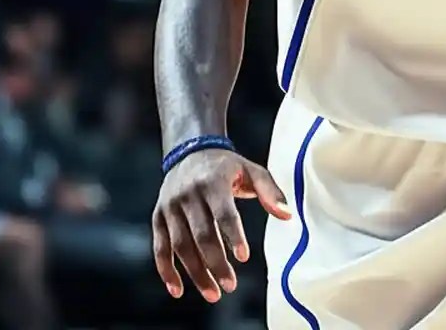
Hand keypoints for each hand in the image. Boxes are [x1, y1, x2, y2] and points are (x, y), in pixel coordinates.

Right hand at [152, 149, 291, 301]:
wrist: (190, 152)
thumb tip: (287, 215)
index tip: (244, 257)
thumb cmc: (227, 166)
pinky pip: (160, 247)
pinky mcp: (158, 217)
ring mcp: (170, 207)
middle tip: (230, 285)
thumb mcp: (252, 170)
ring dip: (195, 273)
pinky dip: (166, 271)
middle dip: (215, 263)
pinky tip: (179, 290)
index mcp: (213, 182)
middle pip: (201, 234)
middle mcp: (188, 195)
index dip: (233, 235)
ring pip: (180, 245)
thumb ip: (270, 191)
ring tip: (213, 293)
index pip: (223, 213)